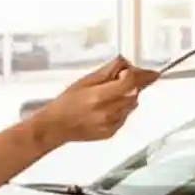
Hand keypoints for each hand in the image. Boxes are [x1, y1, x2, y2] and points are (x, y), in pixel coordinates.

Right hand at [36, 56, 157, 143]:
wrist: (57, 126)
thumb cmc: (67, 103)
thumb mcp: (85, 81)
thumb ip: (107, 71)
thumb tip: (123, 62)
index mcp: (100, 97)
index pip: (129, 82)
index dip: (135, 74)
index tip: (137, 71)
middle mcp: (108, 112)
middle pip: (134, 93)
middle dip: (134, 83)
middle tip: (127, 76)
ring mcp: (111, 124)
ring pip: (132, 105)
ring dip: (129, 95)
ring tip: (114, 91)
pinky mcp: (112, 132)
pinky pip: (126, 116)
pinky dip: (123, 108)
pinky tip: (109, 105)